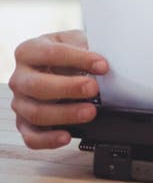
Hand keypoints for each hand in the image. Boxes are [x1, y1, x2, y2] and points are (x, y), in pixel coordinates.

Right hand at [8, 29, 108, 148]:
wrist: (59, 66)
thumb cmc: (65, 54)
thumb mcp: (75, 42)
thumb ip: (85, 50)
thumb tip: (102, 65)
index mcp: (29, 51)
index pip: (51, 54)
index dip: (79, 59)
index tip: (102, 65)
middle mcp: (20, 77)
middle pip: (38, 86)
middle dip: (68, 88)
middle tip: (93, 88)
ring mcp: (20, 102)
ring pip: (36, 113)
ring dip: (65, 114)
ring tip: (90, 112)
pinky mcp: (24, 123)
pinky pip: (32, 137)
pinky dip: (49, 140)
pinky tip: (67, 136)